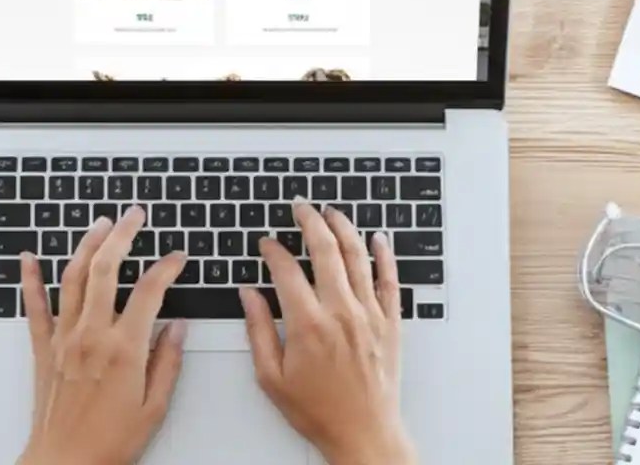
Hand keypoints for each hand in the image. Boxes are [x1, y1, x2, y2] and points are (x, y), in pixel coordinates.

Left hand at [18, 206, 187, 464]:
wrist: (64, 464)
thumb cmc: (110, 443)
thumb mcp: (155, 406)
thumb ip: (168, 362)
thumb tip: (178, 328)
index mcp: (124, 349)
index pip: (150, 291)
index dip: (167, 267)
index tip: (178, 257)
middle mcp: (91, 336)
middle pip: (106, 269)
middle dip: (123, 235)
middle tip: (134, 215)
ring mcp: (64, 339)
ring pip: (72, 278)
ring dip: (86, 246)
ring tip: (100, 224)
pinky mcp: (43, 350)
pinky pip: (35, 308)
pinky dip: (30, 280)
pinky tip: (29, 259)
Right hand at [241, 198, 415, 464]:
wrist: (364, 432)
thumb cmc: (318, 410)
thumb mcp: (272, 377)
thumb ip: (259, 330)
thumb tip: (249, 294)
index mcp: (308, 324)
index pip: (286, 270)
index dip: (273, 250)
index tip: (267, 243)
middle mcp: (341, 312)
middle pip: (325, 250)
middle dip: (310, 221)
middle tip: (301, 207)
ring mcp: (369, 314)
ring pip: (357, 256)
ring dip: (343, 228)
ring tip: (331, 212)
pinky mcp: (391, 322)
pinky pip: (389, 279)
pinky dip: (384, 255)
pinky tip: (378, 238)